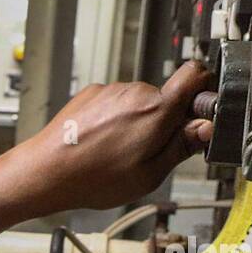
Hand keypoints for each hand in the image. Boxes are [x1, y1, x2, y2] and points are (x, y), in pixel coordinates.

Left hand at [18, 60, 215, 212]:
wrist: (45, 171)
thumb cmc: (92, 178)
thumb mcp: (148, 176)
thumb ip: (181, 148)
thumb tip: (206, 128)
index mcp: (156, 110)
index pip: (196, 74)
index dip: (203, 90)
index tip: (198, 112)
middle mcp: (135, 92)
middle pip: (164, 97)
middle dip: (163, 120)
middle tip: (147, 151)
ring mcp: (111, 90)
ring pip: (138, 102)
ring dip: (135, 122)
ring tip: (116, 152)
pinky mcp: (91, 93)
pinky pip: (114, 103)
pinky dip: (113, 119)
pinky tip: (100, 143)